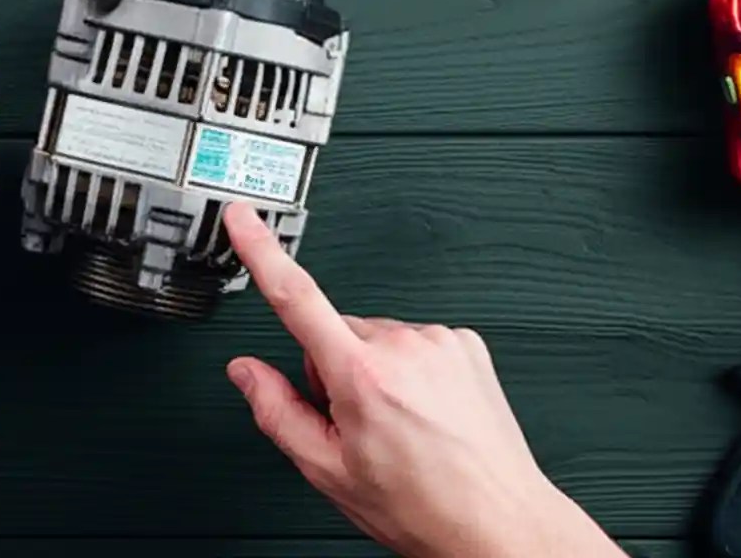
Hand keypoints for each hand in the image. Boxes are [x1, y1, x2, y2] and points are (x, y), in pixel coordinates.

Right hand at [221, 203, 625, 557]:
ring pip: (375, 338)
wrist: (497, 523)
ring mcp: (440, 341)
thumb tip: (247, 373)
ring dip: (373, 370)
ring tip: (397, 423)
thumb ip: (276, 412)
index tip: (243, 218)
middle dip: (333, 369)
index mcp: (361, 375)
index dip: (262, 252)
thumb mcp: (327, 470)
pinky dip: (409, 370)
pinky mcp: (466, 343)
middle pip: (335, 334)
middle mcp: (403, 346)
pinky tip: (422, 410)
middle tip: (355, 422)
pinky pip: (414, 343)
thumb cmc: (421, 505)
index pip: (296, 298)